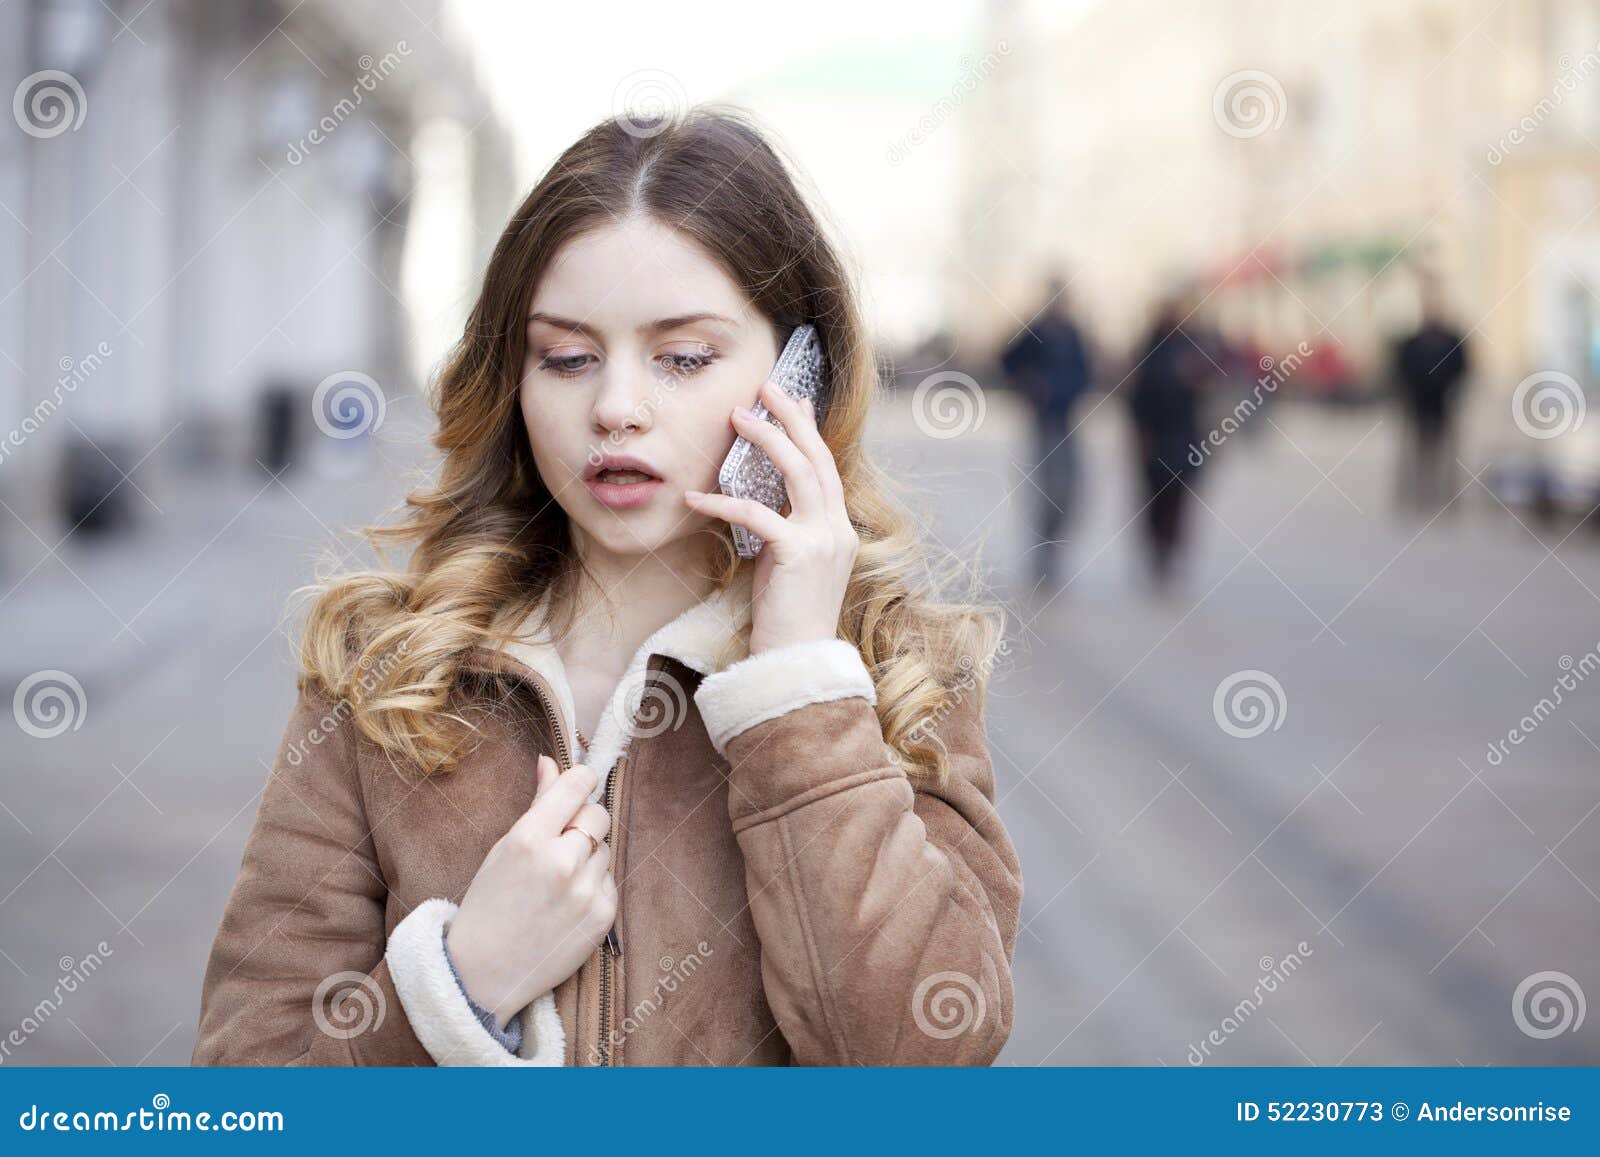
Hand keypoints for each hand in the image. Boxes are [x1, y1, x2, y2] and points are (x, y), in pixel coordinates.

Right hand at [445, 755, 615, 1029]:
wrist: (483, 973)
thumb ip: (538, 804)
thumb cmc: (487, 905)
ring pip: (605, 849)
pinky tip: (566, 904)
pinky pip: (610, 881)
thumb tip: (551, 761)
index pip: (577, 785)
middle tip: (561, 843)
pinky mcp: (603, 917)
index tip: (580, 782)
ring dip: (588, 858)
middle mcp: (562, 862)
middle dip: (584, 822)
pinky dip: (594, 887)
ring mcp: (585, 891)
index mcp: (529, 839)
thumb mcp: (503, 848)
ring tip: (557, 882)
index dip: (581, 780)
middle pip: (599, 815)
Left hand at [684, 377, 858, 654]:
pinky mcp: (798, 555)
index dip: (809, 429)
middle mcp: (838, 528)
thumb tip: (762, 499)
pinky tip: (694, 496)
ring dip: (767, 438)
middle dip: (791, 417)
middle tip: (766, 387)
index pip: (827, 466)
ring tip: (738, 417)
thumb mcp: (788, 563)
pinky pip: (758, 514)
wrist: (797, 662)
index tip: (793, 399)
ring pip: (799, 471)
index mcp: (838, 528)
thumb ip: (784, 529)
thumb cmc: (786, 616)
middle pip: (818, 457)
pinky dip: (723, 502)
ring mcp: (823, 540)